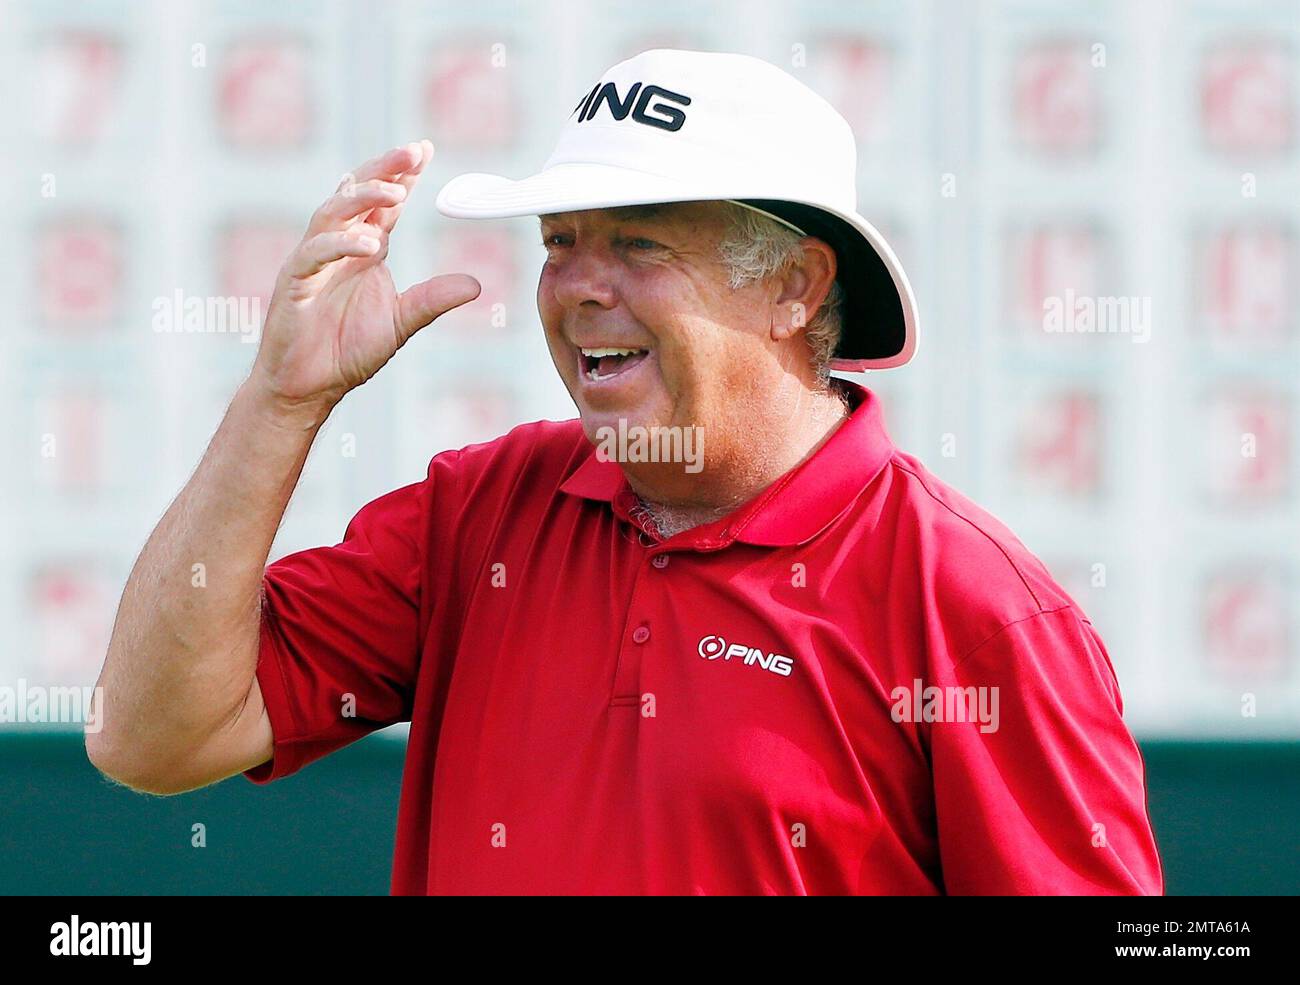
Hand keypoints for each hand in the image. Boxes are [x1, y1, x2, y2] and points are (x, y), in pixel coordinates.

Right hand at [249, 140, 480, 414]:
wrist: (307, 387)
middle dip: (384, 170)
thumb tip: (476, 285)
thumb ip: (433, 300)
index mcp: (361, 251)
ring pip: (333, 214)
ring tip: (396, 192)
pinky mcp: (294, 284)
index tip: (425, 149)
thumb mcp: (401, 322)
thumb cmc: (346, 352)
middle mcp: (335, 248)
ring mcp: (312, 262)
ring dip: (364, 198)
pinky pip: (314, 254)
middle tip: (412, 151)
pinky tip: (370, 243)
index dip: (402, 176)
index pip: (383, 204)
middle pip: (356, 193)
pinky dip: (340, 245)